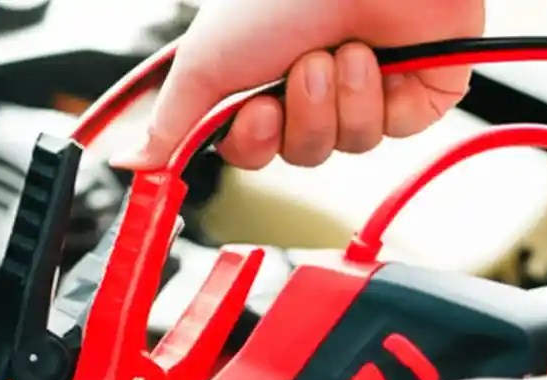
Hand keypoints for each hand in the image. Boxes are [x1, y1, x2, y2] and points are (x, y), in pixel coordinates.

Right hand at [114, 0, 484, 169]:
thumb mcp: (205, 63)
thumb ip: (169, 122)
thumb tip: (132, 164)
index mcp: (262, 79)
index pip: (252, 148)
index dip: (254, 142)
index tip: (253, 112)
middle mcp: (312, 88)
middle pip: (298, 153)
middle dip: (299, 115)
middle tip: (302, 68)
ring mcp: (365, 91)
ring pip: (344, 145)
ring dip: (335, 98)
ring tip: (341, 49)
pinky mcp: (414, 95)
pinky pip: (387, 131)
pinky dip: (376, 96)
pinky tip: (376, 56)